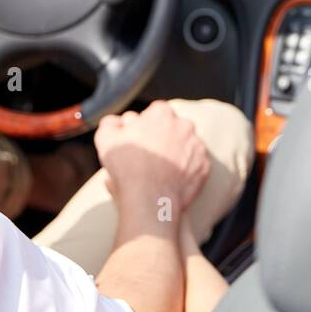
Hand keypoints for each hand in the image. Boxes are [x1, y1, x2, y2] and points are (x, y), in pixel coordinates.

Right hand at [94, 101, 209, 215]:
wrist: (149, 199)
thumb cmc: (127, 167)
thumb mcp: (106, 138)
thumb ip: (111, 123)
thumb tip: (117, 122)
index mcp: (162, 112)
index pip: (154, 113)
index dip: (144, 126)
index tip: (138, 141)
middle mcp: (184, 124)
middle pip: (172, 127)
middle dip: (162, 137)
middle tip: (148, 157)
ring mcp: (198, 146)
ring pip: (185, 145)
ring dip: (175, 153)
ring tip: (159, 170)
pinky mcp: (204, 166)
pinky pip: (194, 164)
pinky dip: (185, 170)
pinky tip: (170, 179)